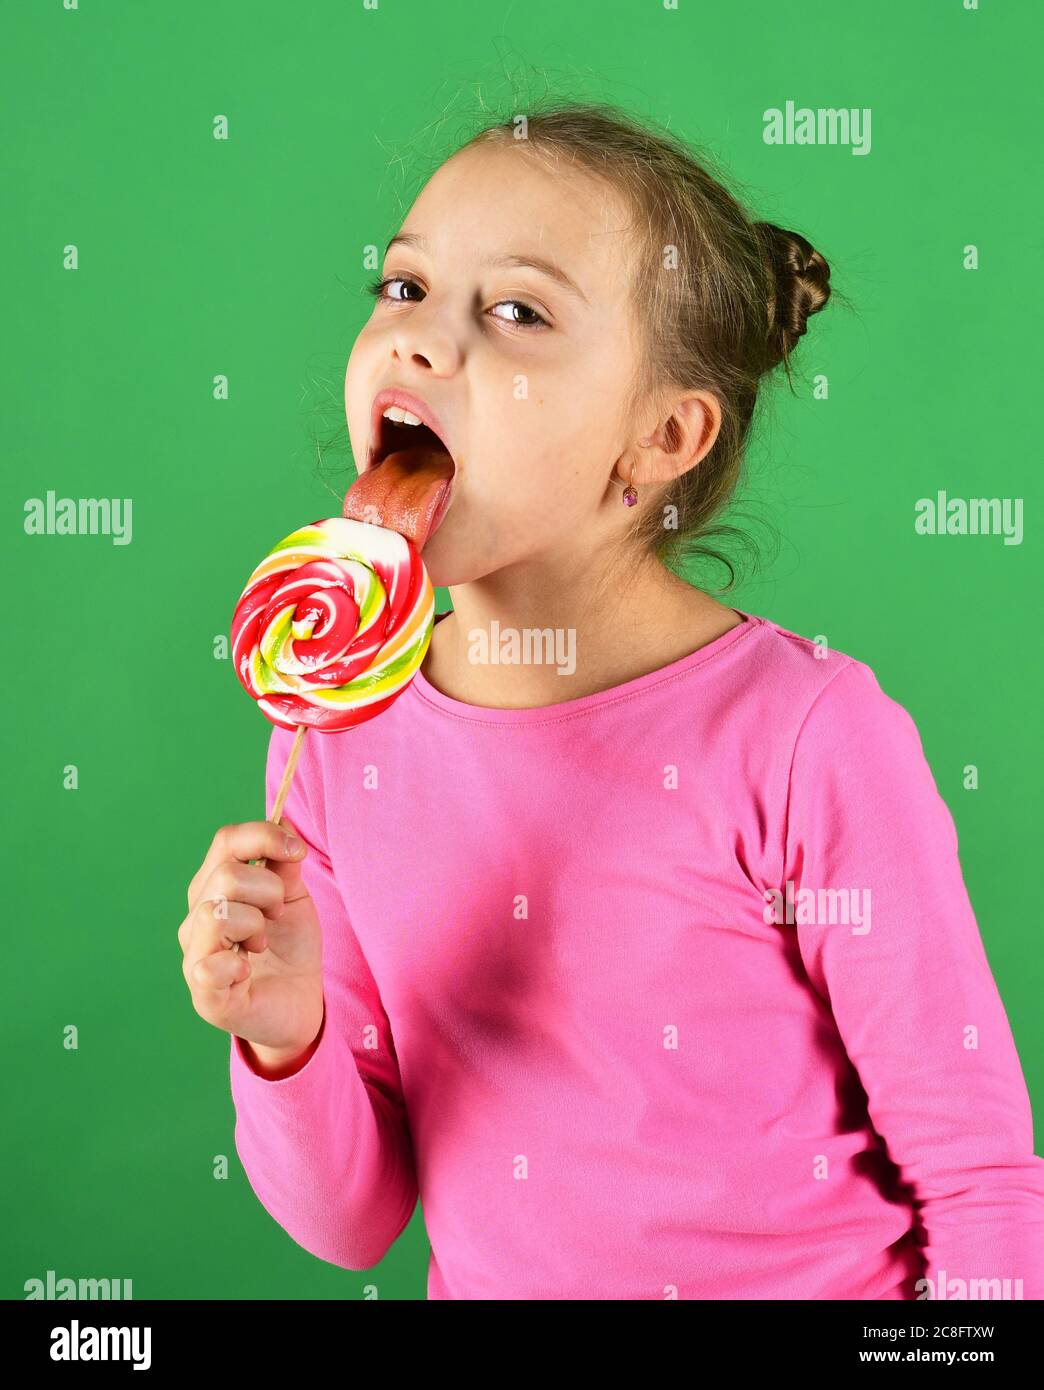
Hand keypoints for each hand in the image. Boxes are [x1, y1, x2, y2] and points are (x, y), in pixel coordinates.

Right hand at [179, 819, 323, 1068]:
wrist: (300, 1002)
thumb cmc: (290, 947)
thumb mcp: (293, 898)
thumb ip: (283, 864)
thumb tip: (283, 821)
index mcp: (215, 887)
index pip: (226, 842)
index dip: (263, 836)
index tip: (297, 852)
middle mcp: (198, 917)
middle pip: (226, 875)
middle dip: (268, 890)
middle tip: (278, 914)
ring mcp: (196, 955)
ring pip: (216, 914)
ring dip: (255, 924)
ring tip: (262, 943)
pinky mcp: (205, 995)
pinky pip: (208, 966)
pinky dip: (234, 964)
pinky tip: (247, 970)